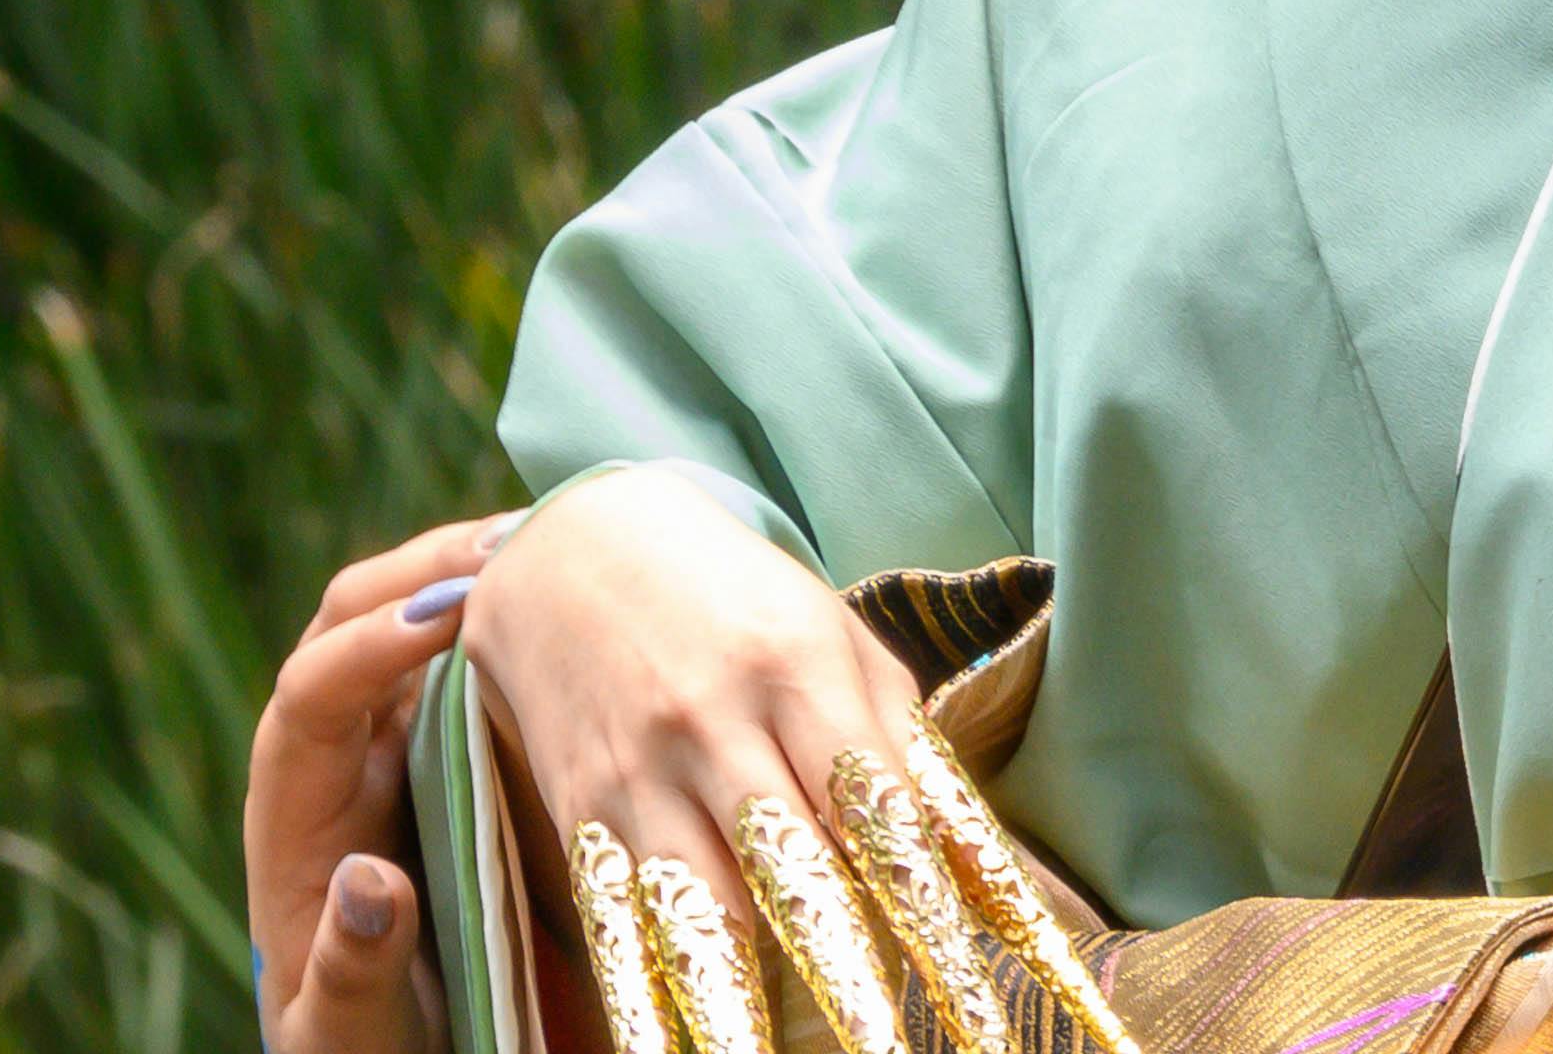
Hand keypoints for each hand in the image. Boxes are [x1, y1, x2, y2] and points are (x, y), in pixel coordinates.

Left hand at [247, 515, 511, 1053]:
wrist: (395, 1048)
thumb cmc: (368, 1048)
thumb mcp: (350, 1033)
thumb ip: (351, 968)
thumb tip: (373, 881)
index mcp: (296, 819)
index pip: (309, 698)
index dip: (367, 648)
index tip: (449, 616)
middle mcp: (336, 760)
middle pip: (347, 621)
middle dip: (422, 567)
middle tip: (518, 542)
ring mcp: (393, 742)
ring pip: (406, 616)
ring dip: (469, 565)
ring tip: (557, 540)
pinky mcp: (450, 740)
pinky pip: (465, 649)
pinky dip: (510, 602)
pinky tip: (577, 587)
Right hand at [456, 470, 932, 1030]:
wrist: (574, 550)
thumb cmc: (742, 602)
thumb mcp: (838, 641)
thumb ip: (902, 746)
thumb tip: (978, 858)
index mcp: (800, 668)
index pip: (879, 803)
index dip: (928, 896)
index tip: (973, 978)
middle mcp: (716, 725)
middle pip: (792, 868)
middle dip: (846, 972)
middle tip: (892, 1045)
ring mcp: (640, 777)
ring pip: (700, 911)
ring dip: (748, 1009)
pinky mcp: (581, 819)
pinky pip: (618, 926)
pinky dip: (649, 1002)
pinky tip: (679, 1050)